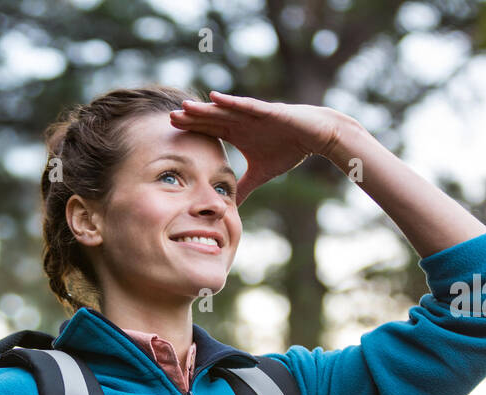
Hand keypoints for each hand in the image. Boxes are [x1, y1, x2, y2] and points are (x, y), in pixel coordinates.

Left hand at [169, 92, 350, 205]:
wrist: (316, 136)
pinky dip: (231, 102)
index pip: (209, 132)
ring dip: (204, 109)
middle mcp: (241, 121)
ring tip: (184, 107)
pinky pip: (245, 105)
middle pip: (211, 119)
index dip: (191, 131)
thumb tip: (231, 206)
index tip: (170, 134)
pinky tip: (215, 98)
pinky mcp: (267, 110)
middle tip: (168, 119)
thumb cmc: (290, 149)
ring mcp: (252, 114)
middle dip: (191, 119)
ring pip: (223, 111)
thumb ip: (244, 187)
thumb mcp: (261, 173)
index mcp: (237, 133)